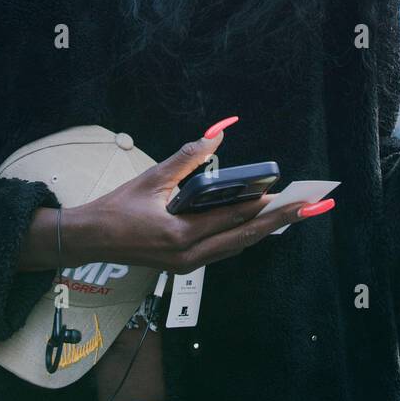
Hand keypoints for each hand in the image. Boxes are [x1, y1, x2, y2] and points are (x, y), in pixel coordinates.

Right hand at [68, 129, 330, 273]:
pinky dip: (243, 234)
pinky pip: (223, 250)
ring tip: (292, 213)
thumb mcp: (152, 178)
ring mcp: (187, 265)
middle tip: (309, 208)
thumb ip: (187, 158)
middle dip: (279, 222)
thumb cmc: (117, 209)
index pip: (232, 219)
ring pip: (237, 247)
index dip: (263, 207)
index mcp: (179, 234)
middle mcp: (188, 256)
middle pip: (244, 237)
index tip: (289, 196)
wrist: (90, 239)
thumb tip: (217, 135)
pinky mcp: (184, 264)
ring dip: (264, 229)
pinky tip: (259, 223)